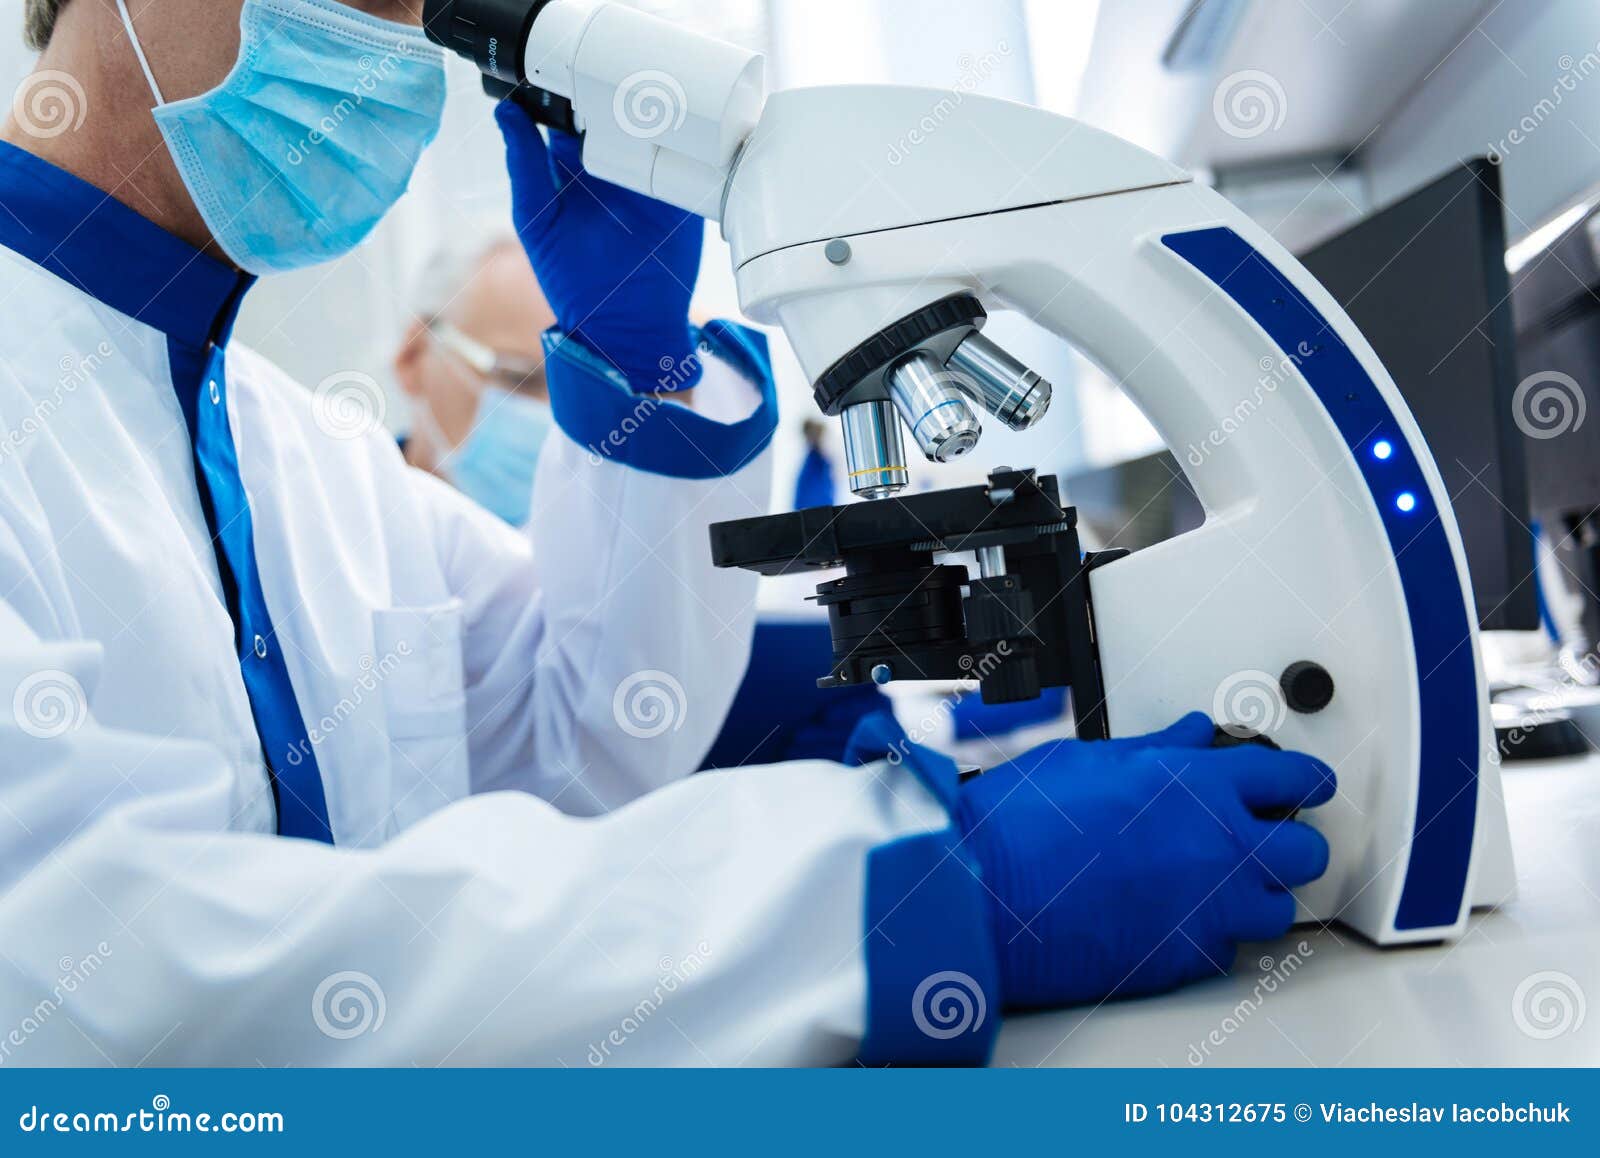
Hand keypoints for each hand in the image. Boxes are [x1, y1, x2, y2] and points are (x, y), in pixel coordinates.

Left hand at [497, 101, 703, 392]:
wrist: (627, 326)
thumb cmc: (573, 280)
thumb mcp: (538, 219)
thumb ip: (525, 166)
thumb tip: (505, 112)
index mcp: (573, 166)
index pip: (571, 111)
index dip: (570, 90)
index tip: (567, 70)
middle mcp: (612, 167)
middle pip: (615, 112)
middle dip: (614, 94)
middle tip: (612, 80)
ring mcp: (650, 178)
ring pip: (652, 128)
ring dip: (651, 111)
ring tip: (644, 97)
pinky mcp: (682, 194)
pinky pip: (686, 155)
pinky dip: (685, 137)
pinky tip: (676, 123)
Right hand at [955, 712, 1334, 1008]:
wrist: (984, 895)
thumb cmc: (1017, 825)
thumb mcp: (1085, 759)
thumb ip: (1154, 750)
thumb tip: (1188, 736)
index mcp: (1194, 784)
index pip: (1289, 775)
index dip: (1306, 777)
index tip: (1310, 782)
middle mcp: (1217, 845)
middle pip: (1305, 850)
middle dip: (1290, 840)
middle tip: (1268, 836)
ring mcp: (1207, 908)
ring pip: (1277, 908)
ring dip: (1258, 894)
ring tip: (1225, 885)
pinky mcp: (1184, 957)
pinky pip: (1227, 949)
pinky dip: (1213, 935)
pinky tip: (1182, 919)